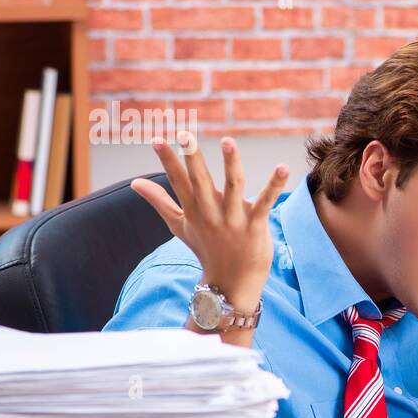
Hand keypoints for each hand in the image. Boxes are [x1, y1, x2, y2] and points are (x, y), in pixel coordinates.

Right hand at [130, 131, 288, 308]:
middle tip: (185, 134)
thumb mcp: (179, 225)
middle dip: (192, 158)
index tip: (157, 139)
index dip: (168, 161)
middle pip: (200, 182)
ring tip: (227, 140)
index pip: (178, 181)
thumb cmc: (206, 249)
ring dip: (231, 164)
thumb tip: (134, 183)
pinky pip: (265, 202)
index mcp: (193, 210)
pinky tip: (283, 168)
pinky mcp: (255, 226)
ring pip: (233, 187)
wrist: (231, 283)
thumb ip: (159, 202)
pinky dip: (274, 185)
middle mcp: (211, 213)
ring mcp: (233, 220)